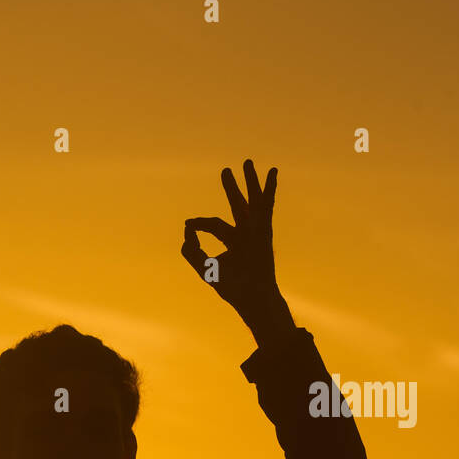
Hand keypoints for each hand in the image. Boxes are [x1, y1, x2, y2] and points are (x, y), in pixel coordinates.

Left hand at [182, 158, 295, 347]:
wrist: (252, 296)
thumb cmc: (232, 287)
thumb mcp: (205, 268)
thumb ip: (191, 250)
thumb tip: (186, 230)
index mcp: (233, 241)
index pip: (214, 224)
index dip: (198, 223)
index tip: (189, 225)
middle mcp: (246, 233)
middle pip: (238, 206)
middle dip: (231, 189)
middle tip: (226, 170)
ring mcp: (257, 230)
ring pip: (253, 201)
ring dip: (251, 181)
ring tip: (246, 162)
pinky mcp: (265, 229)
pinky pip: (266, 205)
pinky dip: (269, 188)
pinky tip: (272, 172)